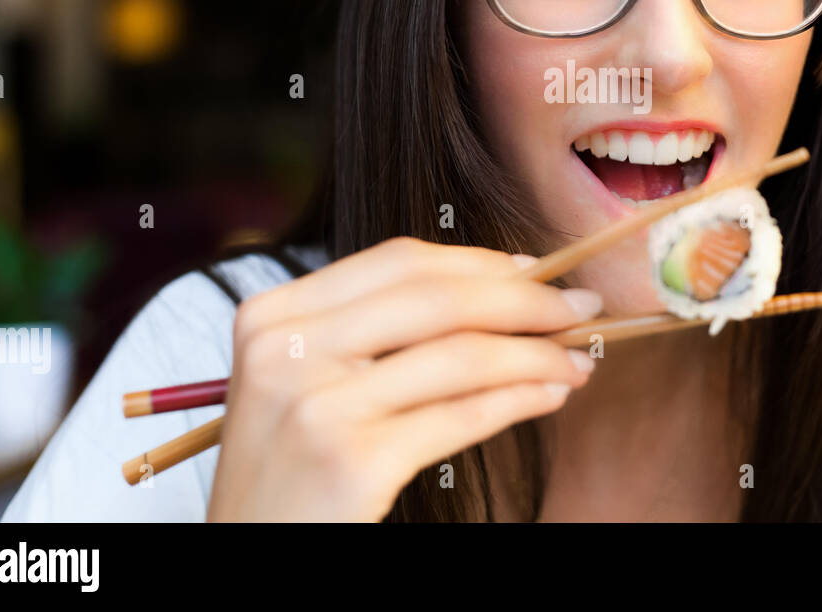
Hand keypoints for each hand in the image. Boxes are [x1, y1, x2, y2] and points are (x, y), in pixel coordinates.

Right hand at [206, 237, 599, 520]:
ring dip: (537, 354)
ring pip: (460, 355)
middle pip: (437, 298)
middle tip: (581, 307)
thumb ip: (372, 333)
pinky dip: (520, 398)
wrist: (240, 559)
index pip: (399, 261)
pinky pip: (461, 416)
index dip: (481, 262)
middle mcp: (286, 349)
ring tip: (577, 361)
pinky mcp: (350, 461)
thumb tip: (501, 287)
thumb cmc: (289, 475)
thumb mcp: (304, 385)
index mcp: (273, 316)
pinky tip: (551, 395)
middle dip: (525, 300)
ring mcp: (314, 404)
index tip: (537, 271)